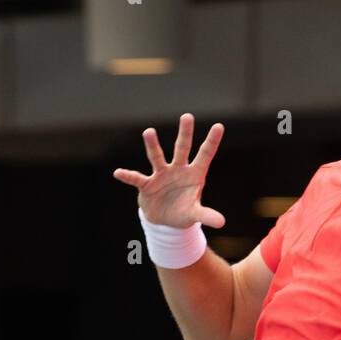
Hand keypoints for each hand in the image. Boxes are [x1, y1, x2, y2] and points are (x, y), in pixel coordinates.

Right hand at [112, 113, 226, 228]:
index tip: (219, 126)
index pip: (205, 155)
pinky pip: (137, 179)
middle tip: (188, 116)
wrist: (164, 220)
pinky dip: (128, 176)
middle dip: (185, 133)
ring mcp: (161, 175)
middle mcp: (178, 169)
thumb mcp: (194, 214)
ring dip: (153, 145)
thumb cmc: (183, 212)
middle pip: (182, 148)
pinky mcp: (147, 185)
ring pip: (157, 157)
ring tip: (149, 132)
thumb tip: (221, 223)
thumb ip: (206, 215)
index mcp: (194, 174)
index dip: (212, 142)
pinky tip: (119, 173)